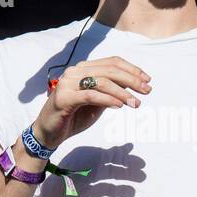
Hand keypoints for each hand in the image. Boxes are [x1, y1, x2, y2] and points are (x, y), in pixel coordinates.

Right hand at [35, 56, 151, 147]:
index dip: (131, 69)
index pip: (111, 62)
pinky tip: (120, 106)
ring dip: (122, 92)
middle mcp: (74, 72)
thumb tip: (132, 86)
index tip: (147, 80)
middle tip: (147, 90)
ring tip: (135, 103)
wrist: (49, 133)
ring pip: (101, 81)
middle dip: (131, 79)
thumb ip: (110, 93)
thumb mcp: (97, 103)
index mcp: (83, 69)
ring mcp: (67, 83)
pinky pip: (90, 95)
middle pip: (109, 69)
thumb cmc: (73, 117)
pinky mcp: (63, 98)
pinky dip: (108, 99)